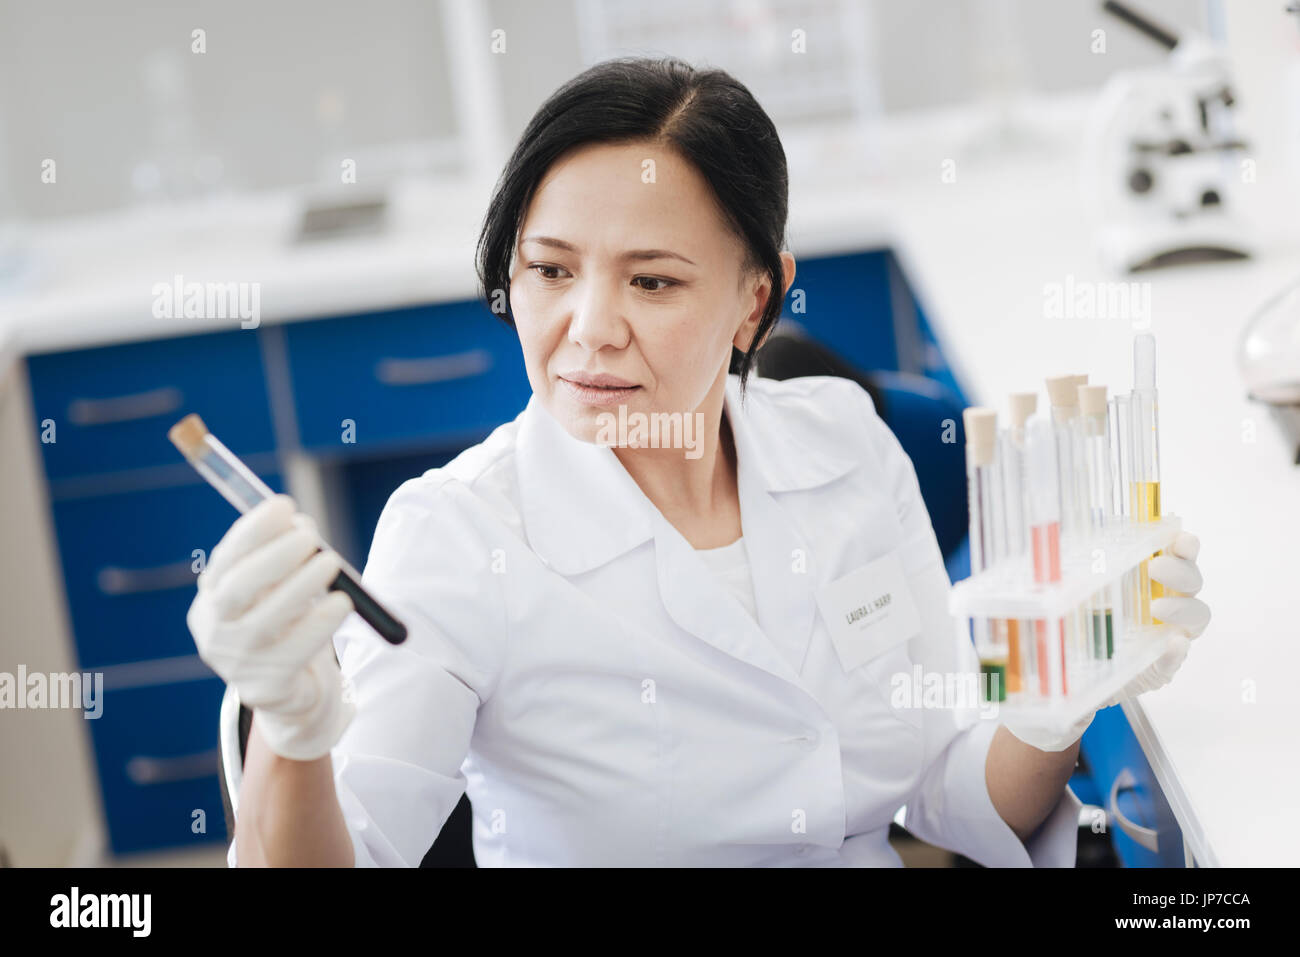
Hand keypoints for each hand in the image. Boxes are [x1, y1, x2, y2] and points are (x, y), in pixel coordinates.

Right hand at [187, 494, 355, 760]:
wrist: (293, 690)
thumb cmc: (287, 625)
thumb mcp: (280, 588)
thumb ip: (285, 558)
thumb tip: (299, 522)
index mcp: (213, 598)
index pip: (226, 559)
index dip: (254, 530)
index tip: (283, 505)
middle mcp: (216, 630)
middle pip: (236, 590)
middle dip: (274, 556)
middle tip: (309, 534)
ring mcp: (237, 663)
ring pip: (265, 621)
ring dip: (301, 585)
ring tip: (331, 562)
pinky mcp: (265, 688)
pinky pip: (294, 652)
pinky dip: (319, 624)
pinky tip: (341, 603)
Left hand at [1003, 531, 1209, 751]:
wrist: (1072, 668)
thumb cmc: (1078, 616)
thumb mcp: (1070, 586)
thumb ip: (1069, 562)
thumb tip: (1051, 536)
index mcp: (1151, 577)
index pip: (1179, 555)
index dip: (1186, 545)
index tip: (1182, 538)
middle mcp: (1168, 601)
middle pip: (1193, 580)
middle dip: (1180, 570)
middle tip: (1155, 568)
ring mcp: (1169, 633)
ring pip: (1197, 616)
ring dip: (1183, 608)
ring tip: (1157, 608)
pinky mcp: (1161, 665)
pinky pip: (1176, 659)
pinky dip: (1176, 651)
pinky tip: (1172, 644)